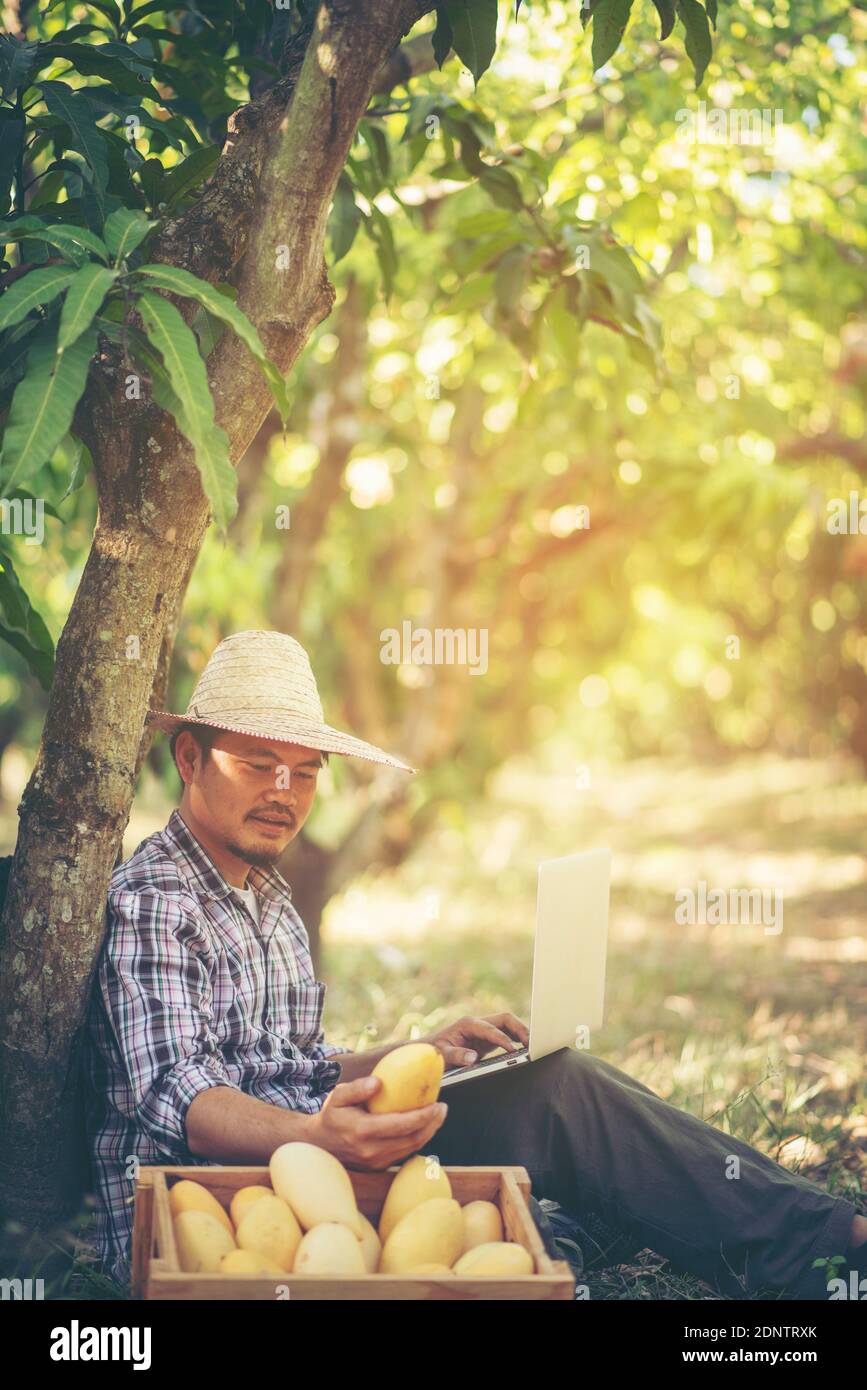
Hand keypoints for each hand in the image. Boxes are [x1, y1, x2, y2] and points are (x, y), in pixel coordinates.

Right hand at [306, 1075, 447, 1169]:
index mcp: (363, 1132)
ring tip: (437, 1116)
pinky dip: (418, 1140)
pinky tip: (423, 1126)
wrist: (318, 1144)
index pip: (402, 1125)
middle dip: (432, 1124)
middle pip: (412, 1140)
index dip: (424, 1116)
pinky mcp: (378, 1167)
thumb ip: (357, 1088)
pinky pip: (404, 1153)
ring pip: (411, 1149)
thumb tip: (378, 1082)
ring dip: (428, 1133)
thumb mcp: (337, 1096)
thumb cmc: (331, 1116)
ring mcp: (376, 1162)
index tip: (438, 1104)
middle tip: (443, 1108)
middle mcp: (372, 1151)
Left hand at [424, 1012, 528, 1069]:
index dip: (502, 1039)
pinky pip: (506, 1035)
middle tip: (532, 1043)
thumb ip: (455, 1055)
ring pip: (508, 1025)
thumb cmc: (433, 1051)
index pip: (491, 1029)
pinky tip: (525, 1048)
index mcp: (468, 1024)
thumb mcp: (441, 1054)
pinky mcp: (486, 1039)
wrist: (428, 1050)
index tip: (512, 1050)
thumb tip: (472, 1057)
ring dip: (521, 1033)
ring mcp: (483, 1030)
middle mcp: (478, 1023)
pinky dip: (517, 1039)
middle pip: (505, 1019)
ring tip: (534, 1045)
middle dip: (519, 1028)